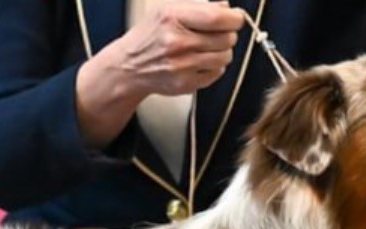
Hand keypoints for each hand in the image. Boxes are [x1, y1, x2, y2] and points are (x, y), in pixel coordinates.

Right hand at [76, 1, 244, 146]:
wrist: (129, 66)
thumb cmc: (150, 36)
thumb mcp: (167, 11)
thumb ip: (197, 6)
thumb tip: (227, 8)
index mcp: (173, 18)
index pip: (217, 18)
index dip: (234, 18)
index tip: (236, 18)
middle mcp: (177, 42)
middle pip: (226, 38)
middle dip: (227, 34)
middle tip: (218, 34)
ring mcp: (182, 66)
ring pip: (225, 57)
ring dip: (222, 51)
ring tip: (208, 48)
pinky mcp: (185, 83)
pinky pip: (216, 73)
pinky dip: (214, 67)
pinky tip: (200, 62)